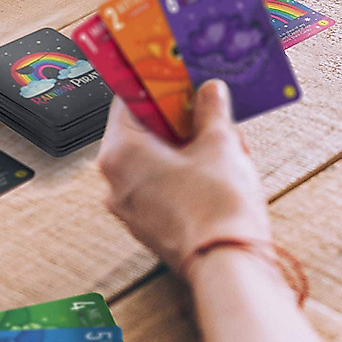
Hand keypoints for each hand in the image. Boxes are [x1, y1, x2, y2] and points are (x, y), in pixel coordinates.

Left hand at [97, 83, 269, 269]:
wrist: (226, 263)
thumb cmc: (216, 206)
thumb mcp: (220, 143)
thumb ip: (211, 111)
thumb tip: (210, 91)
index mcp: (120, 152)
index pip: (128, 102)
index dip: (155, 86)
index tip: (175, 78)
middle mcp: (114, 180)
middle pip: (141, 134)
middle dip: (177, 122)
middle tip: (206, 111)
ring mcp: (127, 206)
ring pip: (151, 162)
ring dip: (182, 149)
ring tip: (219, 144)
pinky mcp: (145, 226)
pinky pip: (157, 188)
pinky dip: (179, 175)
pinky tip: (212, 172)